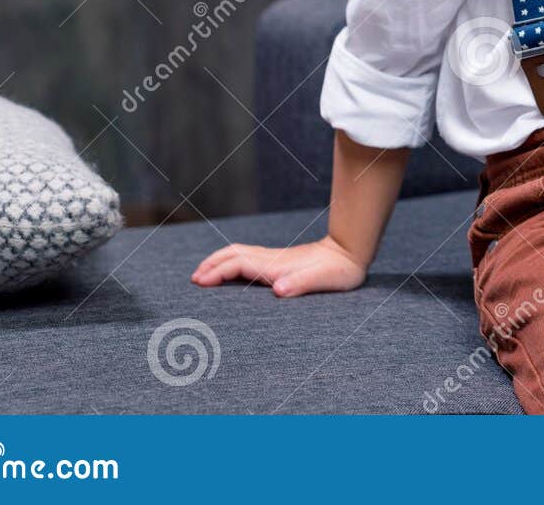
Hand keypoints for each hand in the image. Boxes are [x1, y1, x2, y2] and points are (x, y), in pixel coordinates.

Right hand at [191, 235, 366, 296]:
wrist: (350, 252)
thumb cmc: (339, 271)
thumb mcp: (324, 280)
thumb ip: (302, 283)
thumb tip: (279, 290)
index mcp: (276, 266)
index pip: (238, 264)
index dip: (217, 272)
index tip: (199, 283)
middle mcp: (272, 260)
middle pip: (233, 254)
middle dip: (211, 264)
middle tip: (192, 279)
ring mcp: (275, 258)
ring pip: (238, 253)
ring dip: (218, 261)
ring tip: (203, 274)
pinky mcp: (280, 261)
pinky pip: (247, 258)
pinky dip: (230, 262)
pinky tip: (231, 272)